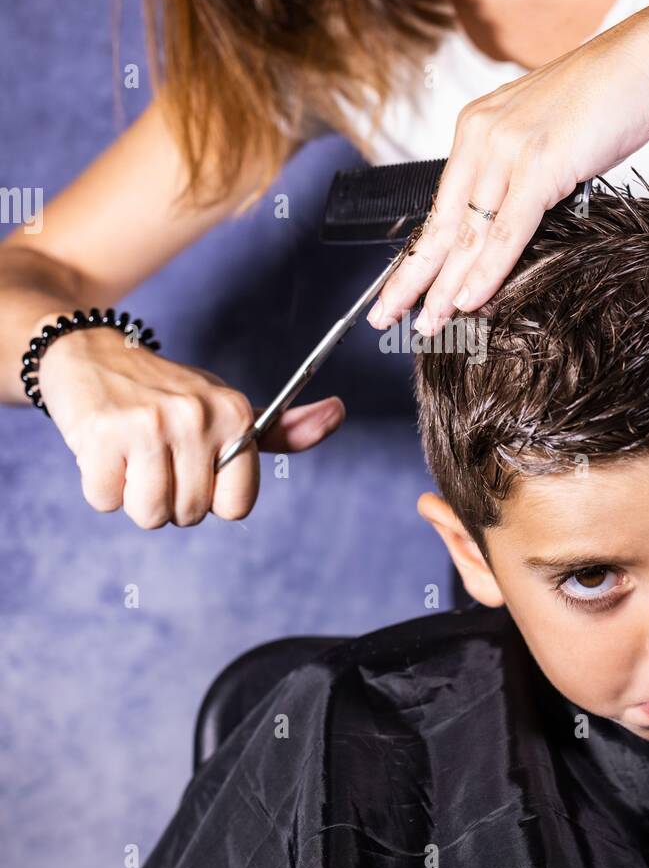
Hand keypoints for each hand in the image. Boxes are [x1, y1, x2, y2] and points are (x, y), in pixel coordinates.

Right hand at [38, 325, 344, 528]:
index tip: (194, 466)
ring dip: (133, 495)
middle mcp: (198, 417)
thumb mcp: (226, 407)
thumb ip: (281, 430)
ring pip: (149, 514)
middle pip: (190, 515)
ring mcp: (150, 426)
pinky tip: (103, 450)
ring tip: (131, 454)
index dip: (210, 497)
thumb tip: (339, 413)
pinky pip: (105, 502)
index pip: (236, 506)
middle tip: (155, 454)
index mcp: (235, 413)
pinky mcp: (103, 436)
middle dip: (168, 497)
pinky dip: (99, 485)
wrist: (89, 352)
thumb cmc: (165, 391)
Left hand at [367, 0, 648, 334]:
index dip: (420, 253)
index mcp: (479, 127)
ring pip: (468, 233)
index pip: (441, 205)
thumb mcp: (550, 137)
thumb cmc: (614, 96)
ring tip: (427, 324)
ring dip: (445, 286)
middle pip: (440, 223)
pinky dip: (487, 270)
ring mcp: (508, 148)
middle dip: (412, 277)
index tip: (401, 287)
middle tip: (386, 316)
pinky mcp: (540, 163)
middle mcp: (483, 135)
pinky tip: (467, 300)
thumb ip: (522, 173)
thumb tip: (510, 223)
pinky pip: (506, 229)